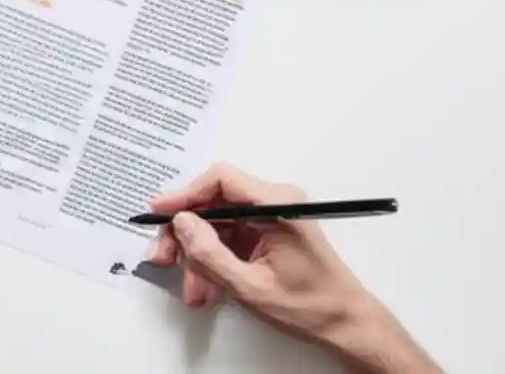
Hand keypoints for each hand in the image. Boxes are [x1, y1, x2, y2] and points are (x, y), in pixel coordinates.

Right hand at [149, 164, 438, 373]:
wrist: (346, 323)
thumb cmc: (311, 306)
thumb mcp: (252, 286)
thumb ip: (212, 254)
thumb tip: (181, 223)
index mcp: (278, 205)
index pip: (222, 180)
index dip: (185, 193)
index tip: (158, 212)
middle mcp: (275, 202)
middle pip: (214, 203)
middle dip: (186, 233)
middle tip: (164, 258)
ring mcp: (271, 217)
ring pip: (217, 224)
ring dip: (198, 255)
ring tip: (193, 290)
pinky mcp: (267, 232)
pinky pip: (229, 238)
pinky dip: (213, 260)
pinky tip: (207, 287)